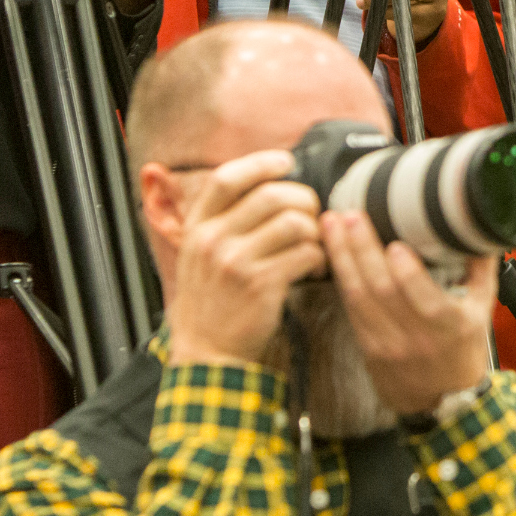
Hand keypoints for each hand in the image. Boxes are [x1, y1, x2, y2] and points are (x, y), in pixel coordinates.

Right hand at [166, 150, 324, 367]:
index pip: (226, 178)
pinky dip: (319, 257)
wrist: (206, 354)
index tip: (285, 162)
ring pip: (294, 222)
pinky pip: (305, 253)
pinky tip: (315, 267)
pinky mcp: (261, 285)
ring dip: (314, 230)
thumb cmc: (210, 303)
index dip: (260, 163)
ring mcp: (236, 262)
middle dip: (303, 199)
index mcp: (196, 228)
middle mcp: (212, 240)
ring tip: (314, 245)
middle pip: (271, 194)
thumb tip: (266, 186)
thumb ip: (222, 222)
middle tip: (312, 214)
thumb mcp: (198, 256)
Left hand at [319, 210, 496, 418]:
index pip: (426, 302)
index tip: (395, 244)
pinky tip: (332, 253)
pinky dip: (339, 278)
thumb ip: (480, 270)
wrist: (441, 400)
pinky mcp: (367, 346)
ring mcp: (387, 344)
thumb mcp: (482, 312)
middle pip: (382, 291)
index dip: (408, 274)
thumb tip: (482, 229)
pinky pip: (349, 307)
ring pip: (358, 297)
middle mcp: (416, 338)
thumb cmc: (463, 352)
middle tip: (350, 217)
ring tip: (331, 226)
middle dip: (363, 249)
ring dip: (342, 258)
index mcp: (450, 328)